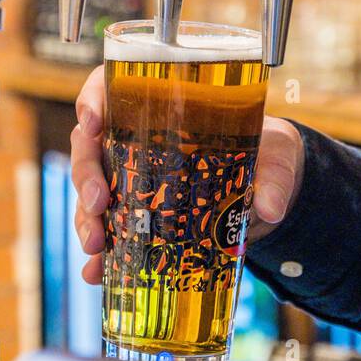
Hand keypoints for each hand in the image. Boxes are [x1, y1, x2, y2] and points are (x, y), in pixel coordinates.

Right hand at [69, 65, 304, 284]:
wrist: (266, 190)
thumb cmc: (263, 152)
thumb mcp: (274, 154)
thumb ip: (275, 174)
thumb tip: (269, 207)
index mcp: (162, 106)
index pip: (111, 88)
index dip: (92, 101)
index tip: (91, 122)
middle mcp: (135, 139)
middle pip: (90, 145)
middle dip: (86, 174)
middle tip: (98, 202)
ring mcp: (131, 178)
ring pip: (91, 191)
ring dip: (86, 218)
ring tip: (96, 246)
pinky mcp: (136, 215)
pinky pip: (108, 230)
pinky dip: (100, 254)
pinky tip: (97, 272)